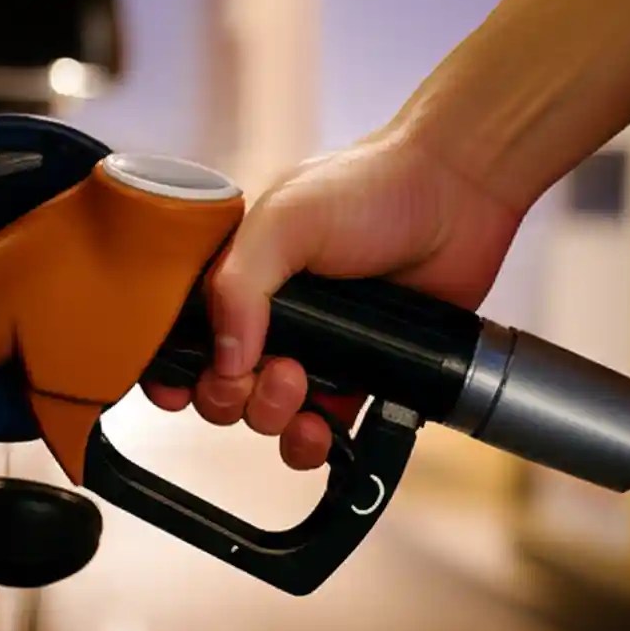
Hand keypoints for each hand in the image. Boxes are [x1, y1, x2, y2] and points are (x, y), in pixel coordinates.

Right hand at [143, 127, 524, 468]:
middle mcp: (267, 315)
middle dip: (233, 397)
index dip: (172, 369)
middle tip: (273, 372)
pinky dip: (313, 443)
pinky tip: (324, 431)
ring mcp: (313, 348)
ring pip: (265, 414)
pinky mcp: (359, 374)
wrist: (456, 194)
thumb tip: (223, 363)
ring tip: (303, 390)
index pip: (181, 335)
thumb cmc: (369, 187)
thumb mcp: (284, 220)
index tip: (181, 387)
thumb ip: (237, 286)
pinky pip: (321, 429)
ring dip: (273, 418)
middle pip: (219, 387)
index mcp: (236, 275)